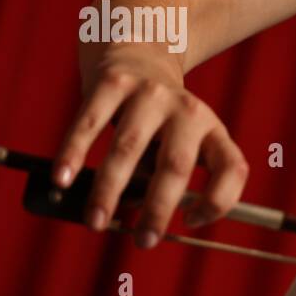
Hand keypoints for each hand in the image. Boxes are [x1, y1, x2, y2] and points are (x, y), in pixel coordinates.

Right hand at [52, 53, 248, 246]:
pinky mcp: (114, 83)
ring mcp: (151, 94)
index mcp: (213, 130)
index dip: (219, 201)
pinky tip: (63, 179)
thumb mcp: (181, 142)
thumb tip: (137, 220)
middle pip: (176, 165)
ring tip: (97, 221)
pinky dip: (74, 153)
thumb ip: (165, 178)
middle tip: (143, 241)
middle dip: (159, 209)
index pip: (232, 167)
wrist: (140, 53)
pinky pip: (90, 123)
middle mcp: (188, 111)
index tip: (189, 222)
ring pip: (129, 148)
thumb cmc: (160, 120)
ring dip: (110, 191)